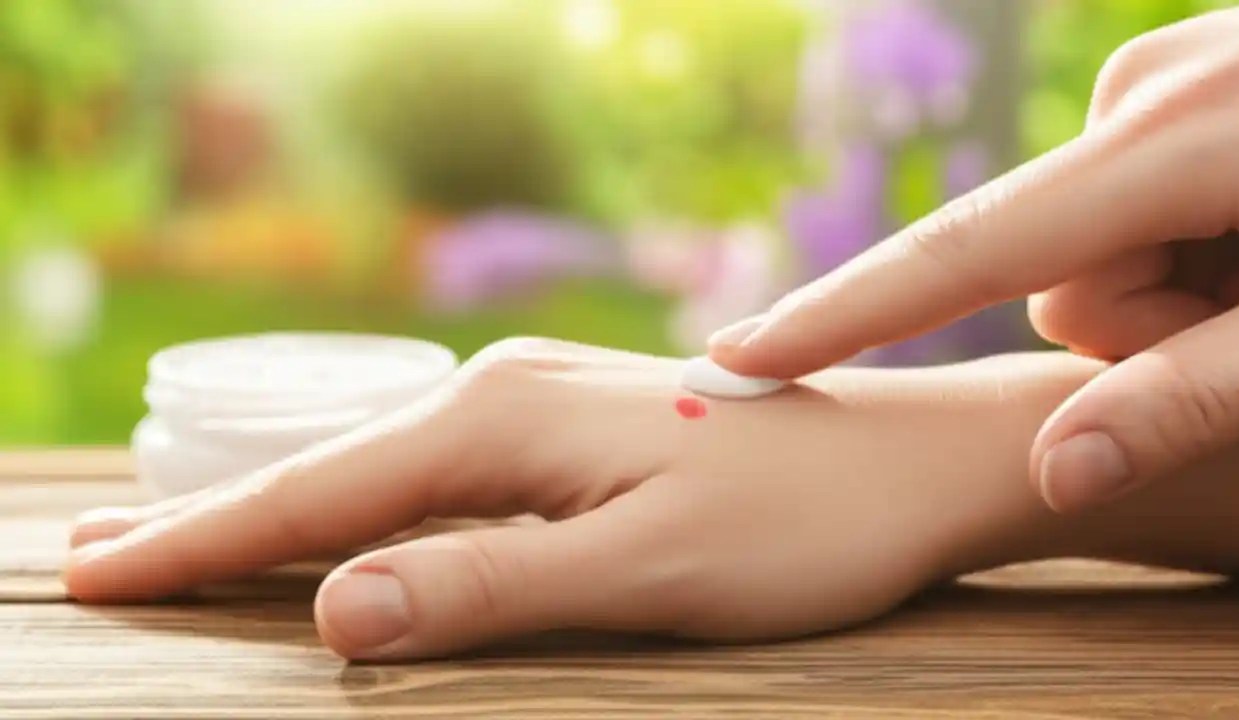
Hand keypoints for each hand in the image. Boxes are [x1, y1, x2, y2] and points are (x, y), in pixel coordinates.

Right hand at [64, 339, 1082, 659]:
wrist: (905, 465)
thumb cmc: (798, 526)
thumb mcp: (647, 572)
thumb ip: (493, 586)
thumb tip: (340, 609)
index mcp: (506, 419)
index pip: (321, 494)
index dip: (203, 545)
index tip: (98, 575)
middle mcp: (508, 390)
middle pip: (331, 467)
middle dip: (212, 520)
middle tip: (94, 559)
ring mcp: (541, 402)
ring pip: (379, 465)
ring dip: (280, 509)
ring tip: (185, 541)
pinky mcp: (574, 426)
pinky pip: (435, 469)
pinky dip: (362, 501)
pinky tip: (339, 519)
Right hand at [707, 4, 1238, 512]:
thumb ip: (1191, 397)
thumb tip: (1050, 471)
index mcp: (1167, 142)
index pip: (963, 254)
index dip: (845, 314)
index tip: (741, 352)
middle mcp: (1143, 93)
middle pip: (1060, 269)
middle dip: (1149, 322)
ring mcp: (1174, 75)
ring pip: (1107, 239)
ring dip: (1188, 284)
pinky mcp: (1200, 79)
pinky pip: (1146, 192)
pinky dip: (1206, 236)